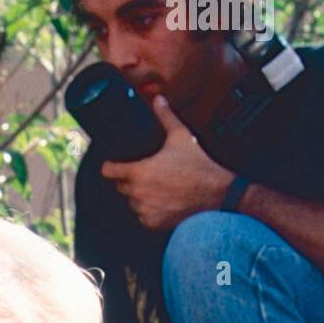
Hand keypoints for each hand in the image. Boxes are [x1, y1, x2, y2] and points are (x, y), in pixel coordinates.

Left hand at [101, 95, 236, 232]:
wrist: (215, 195)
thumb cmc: (197, 166)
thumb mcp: (181, 137)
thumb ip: (166, 116)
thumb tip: (158, 99)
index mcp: (138, 172)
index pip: (108, 171)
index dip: (109, 167)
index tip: (112, 165)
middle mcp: (137, 193)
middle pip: (120, 187)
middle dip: (128, 180)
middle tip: (144, 174)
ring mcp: (144, 210)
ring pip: (131, 202)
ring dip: (138, 196)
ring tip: (155, 187)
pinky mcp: (152, 223)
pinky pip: (142, 217)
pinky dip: (148, 211)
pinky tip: (161, 201)